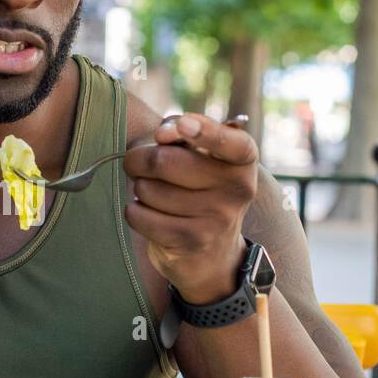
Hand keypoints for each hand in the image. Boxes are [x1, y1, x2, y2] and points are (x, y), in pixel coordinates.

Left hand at [123, 113, 258, 303]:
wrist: (214, 254)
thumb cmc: (200, 191)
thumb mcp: (205, 160)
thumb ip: (185, 137)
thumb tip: (164, 134)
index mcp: (242, 161)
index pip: (231, 143)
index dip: (205, 131)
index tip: (184, 123)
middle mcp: (235, 190)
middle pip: (163, 161)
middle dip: (138, 159)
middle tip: (137, 163)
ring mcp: (215, 218)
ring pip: (147, 189)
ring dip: (140, 189)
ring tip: (155, 196)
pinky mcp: (190, 241)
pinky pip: (139, 215)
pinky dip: (135, 212)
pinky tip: (150, 215)